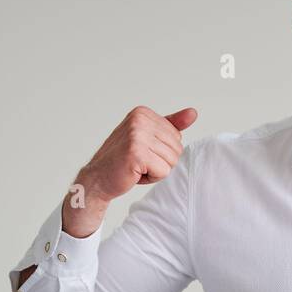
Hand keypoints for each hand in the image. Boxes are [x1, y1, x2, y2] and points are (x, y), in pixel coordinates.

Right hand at [75, 104, 198, 204]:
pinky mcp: (137, 153)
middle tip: (139, 161)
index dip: (162, 151)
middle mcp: (139, 119)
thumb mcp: (148, 138)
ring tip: (137, 167)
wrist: (98, 178)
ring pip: (172, 161)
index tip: (141, 151)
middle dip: (162, 162)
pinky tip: (135, 173)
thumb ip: (171, 125)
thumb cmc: (123, 160)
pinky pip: (164, 172)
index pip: (177, 136)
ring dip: (157, 171)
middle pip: (177, 149)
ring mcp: (137, 135)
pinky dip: (152, 178)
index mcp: (142, 113)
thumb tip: (193, 113)